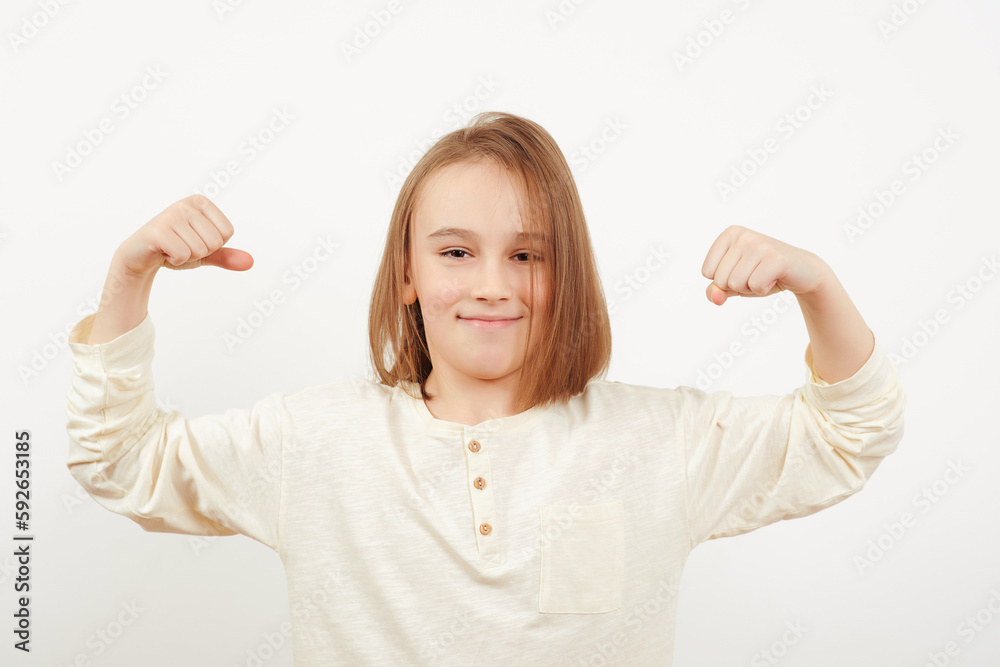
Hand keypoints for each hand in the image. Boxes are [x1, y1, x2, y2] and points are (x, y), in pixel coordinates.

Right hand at [115, 194, 253, 276]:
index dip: (213, 245)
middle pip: (215, 242)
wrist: (141, 256)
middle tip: (180, 245)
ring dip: (186, 257)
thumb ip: (227, 256)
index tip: (194, 240)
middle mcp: (186, 204)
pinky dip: (175, 261)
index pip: (227, 232)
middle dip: (199, 252)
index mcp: (201, 202)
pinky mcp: (158, 230)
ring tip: (171, 247)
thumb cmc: (175, 249)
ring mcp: (171, 215)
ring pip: (200, 249)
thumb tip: (250, 262)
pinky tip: (163, 251)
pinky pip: (183, 255)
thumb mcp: (205, 253)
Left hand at [701, 225, 827, 304]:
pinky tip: (775, 277)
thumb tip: (715, 298)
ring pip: (735, 284)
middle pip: (720, 279)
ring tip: (766, 275)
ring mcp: (760, 245)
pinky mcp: (776, 258)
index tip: (744, 269)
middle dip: (738, 285)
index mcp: (730, 234)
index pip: (707, 272)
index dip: (724, 280)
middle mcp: (743, 235)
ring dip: (751, 287)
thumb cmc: (764, 274)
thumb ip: (715, 290)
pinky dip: (763, 290)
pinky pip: (755, 286)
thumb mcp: (734, 283)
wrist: (803, 271)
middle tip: (758, 273)